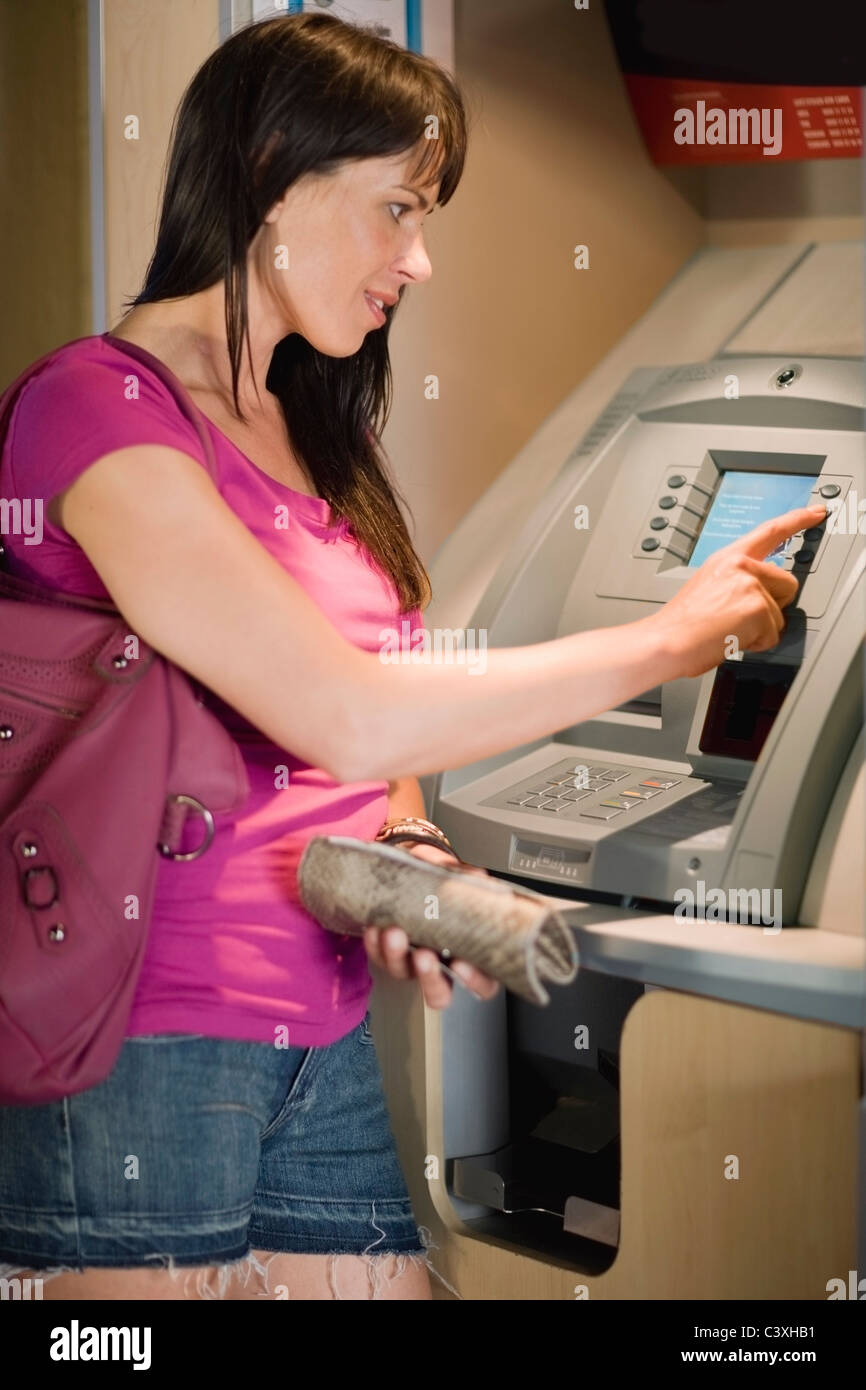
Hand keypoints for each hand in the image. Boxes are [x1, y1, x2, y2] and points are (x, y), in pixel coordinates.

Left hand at [362, 841, 500, 1008]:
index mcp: (472, 954)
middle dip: (429, 977)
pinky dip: (375, 944)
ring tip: (394, 932)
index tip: (461, 963)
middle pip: (440, 994)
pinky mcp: (388, 955)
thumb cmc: (445, 884)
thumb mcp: (461, 878)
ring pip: (403, 973)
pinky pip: (379, 957)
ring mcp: (413, 963)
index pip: (483, 983)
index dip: (474, 980)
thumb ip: (466, 878)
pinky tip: (375, 927)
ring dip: (396, 955)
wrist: (414, 875)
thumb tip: (467, 876)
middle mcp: (443, 966)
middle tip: (423, 955)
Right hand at [646, 503, 827, 678]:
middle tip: (739, 617)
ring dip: (760, 629)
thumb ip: (736, 581)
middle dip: (772, 606)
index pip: (769, 532)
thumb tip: (757, 595)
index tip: (816, 512)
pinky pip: (772, 634)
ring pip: (780, 613)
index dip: (798, 520)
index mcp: (727, 558)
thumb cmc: (681, 623)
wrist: (666, 641)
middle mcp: (741, 566)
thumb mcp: (708, 587)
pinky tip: (731, 638)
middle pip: (787, 584)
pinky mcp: (757, 607)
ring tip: (728, 629)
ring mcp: (750, 584)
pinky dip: (755, 643)